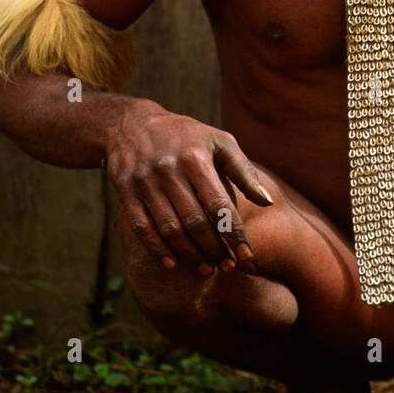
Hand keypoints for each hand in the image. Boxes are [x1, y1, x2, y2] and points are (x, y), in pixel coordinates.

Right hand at [106, 103, 272, 274]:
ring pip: (170, 229)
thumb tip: (267, 202)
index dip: (234, 234)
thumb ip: (244, 172)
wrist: (134, 124)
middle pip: (195, 222)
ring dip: (191, 254)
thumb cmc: (187, 136)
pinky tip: (174, 263)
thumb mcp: (220, 142)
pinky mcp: (126, 191)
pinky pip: (142, 228)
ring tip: (208, 268)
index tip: (247, 255)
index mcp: (195, 158)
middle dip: (215, 249)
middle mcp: (169, 170)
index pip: (219, 205)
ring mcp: (145, 182)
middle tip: (228, 266)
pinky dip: (158, 249)